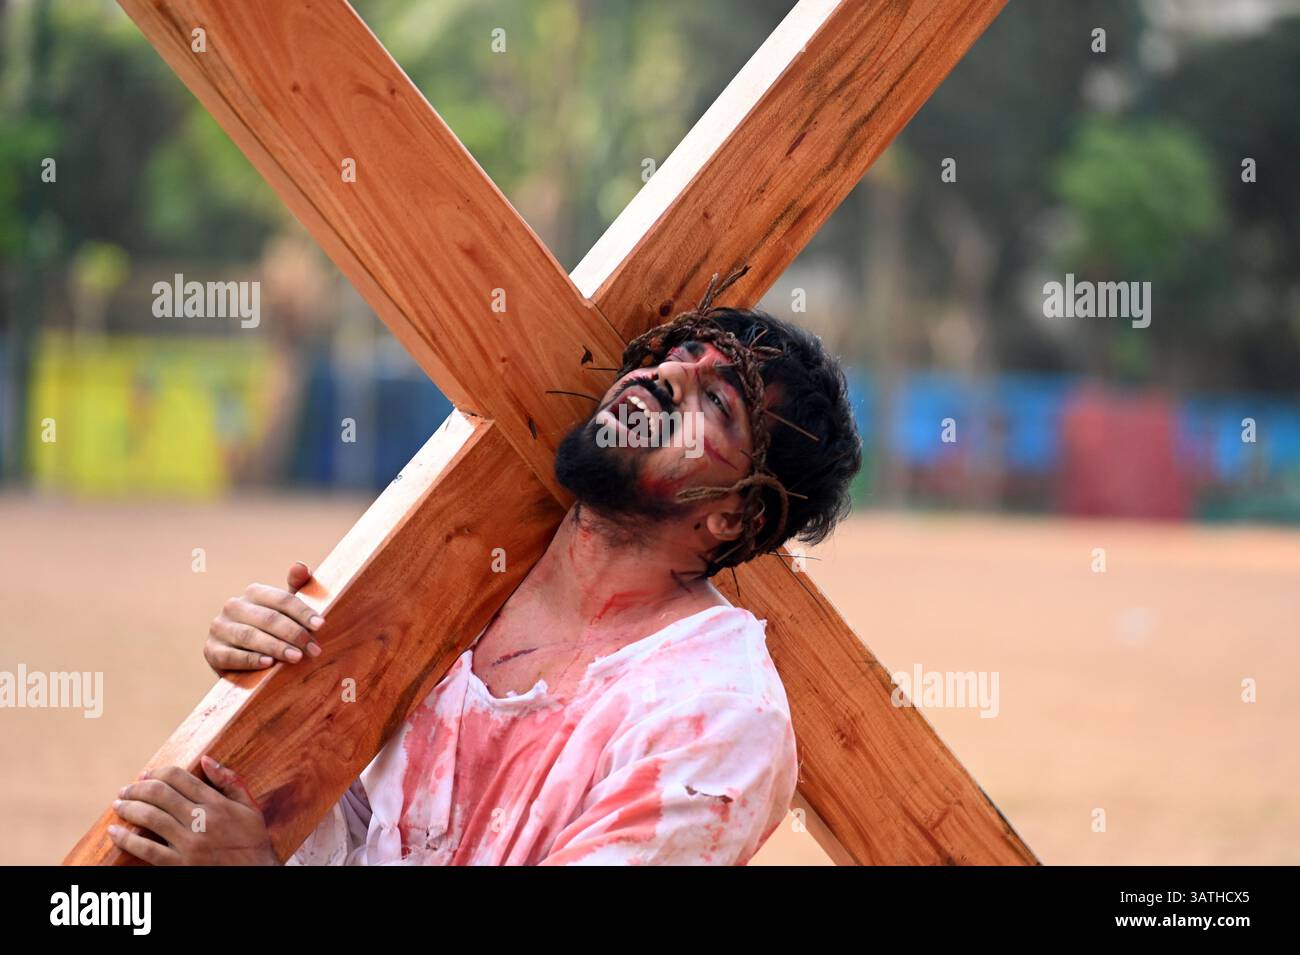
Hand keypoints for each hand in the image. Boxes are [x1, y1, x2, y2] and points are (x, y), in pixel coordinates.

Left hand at [109, 756, 277, 865]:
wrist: (256, 874)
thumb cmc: (253, 840)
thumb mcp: (249, 806)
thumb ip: (230, 780)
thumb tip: (206, 759)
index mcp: (216, 803)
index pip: (179, 778)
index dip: (157, 772)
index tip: (145, 775)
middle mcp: (201, 820)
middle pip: (159, 794)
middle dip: (137, 789)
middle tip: (125, 790)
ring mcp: (189, 843)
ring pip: (150, 818)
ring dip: (129, 808)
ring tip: (119, 805)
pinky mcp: (179, 865)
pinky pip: (147, 850)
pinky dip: (127, 840)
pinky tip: (115, 833)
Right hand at [205, 561, 324, 672]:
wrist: (242, 660)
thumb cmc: (272, 629)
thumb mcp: (286, 609)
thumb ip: (297, 587)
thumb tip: (300, 566)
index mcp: (254, 593)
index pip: (282, 599)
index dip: (303, 612)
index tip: (320, 625)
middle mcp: (234, 606)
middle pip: (268, 618)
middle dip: (294, 634)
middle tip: (313, 649)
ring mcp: (220, 628)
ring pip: (250, 636)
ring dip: (276, 647)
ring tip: (296, 657)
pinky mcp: (211, 651)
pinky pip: (231, 655)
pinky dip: (250, 660)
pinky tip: (268, 664)